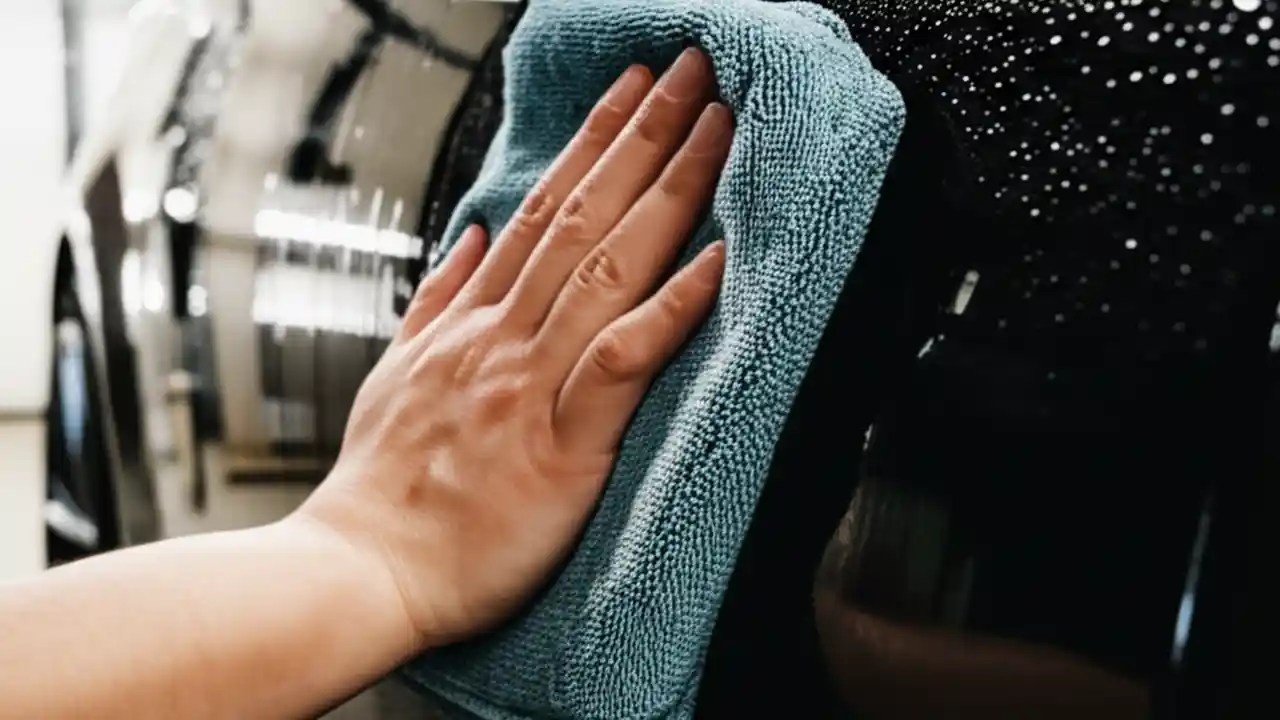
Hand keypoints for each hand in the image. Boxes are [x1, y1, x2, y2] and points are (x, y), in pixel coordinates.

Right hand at [296, 48, 731, 647]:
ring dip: (668, 190)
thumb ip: (436, 300)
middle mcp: (504, 337)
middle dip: (644, 136)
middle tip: (694, 72)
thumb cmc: (383, 489)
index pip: (543, 210)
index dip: (595, 143)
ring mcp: (531, 383)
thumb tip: (469, 237)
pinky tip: (716, 260)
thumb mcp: (396, 373)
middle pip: (584, 216)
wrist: (359, 571)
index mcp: (473, 323)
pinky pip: (622, 362)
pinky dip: (670, 308)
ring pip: (607, 266)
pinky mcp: (561, 444)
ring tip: (715, 127)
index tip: (634, 90)